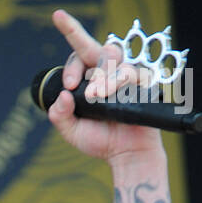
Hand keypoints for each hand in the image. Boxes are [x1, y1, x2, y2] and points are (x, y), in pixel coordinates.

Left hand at [48, 9, 164, 164]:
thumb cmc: (101, 140)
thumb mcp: (72, 131)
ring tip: (98, 96)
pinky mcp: (141, 80)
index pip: (78, 56)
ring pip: (112, 56)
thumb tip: (62, 95)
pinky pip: (130, 70)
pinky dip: (118, 80)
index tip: (69, 85)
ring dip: (101, 75)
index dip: (72, 66)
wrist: (125, 154)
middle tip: (82, 90)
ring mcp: (124, 74)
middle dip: (83, 66)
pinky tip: (109, 93)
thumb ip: (60, 115)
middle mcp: (107, 72)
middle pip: (94, 48)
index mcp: (89, 79)